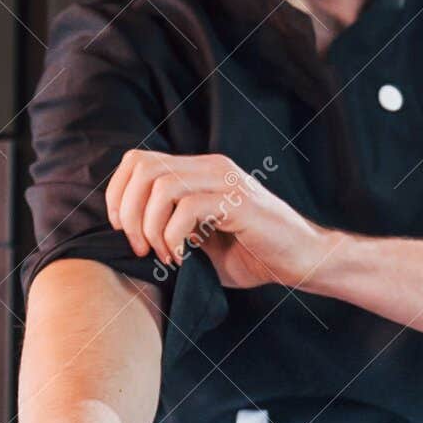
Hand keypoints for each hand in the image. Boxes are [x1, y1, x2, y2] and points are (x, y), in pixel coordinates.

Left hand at [105, 151, 330, 289]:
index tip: (122, 230)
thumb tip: (133, 231)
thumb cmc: (255, 255)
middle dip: (129, 212)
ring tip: (164, 255)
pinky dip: (174, 237)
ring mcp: (226, 182)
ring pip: (162, 186)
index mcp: (200, 171)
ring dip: (151, 227)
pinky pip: (188, 209)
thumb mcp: (202, 240)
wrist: (303, 261)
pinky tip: (183, 258)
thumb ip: (173, 227)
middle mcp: (211, 167)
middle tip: (141, 247)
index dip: (118, 194)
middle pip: (143, 168)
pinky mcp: (239, 202)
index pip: (139, 160)